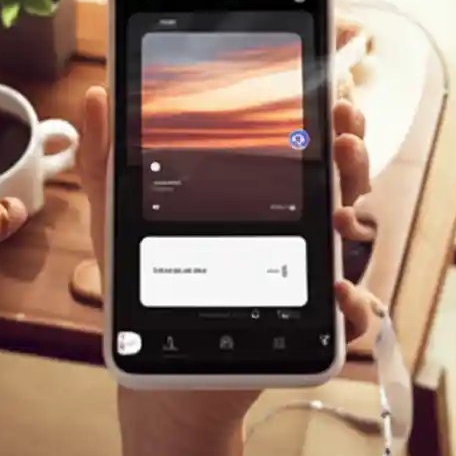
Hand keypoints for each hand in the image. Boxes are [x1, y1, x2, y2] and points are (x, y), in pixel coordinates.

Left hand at [77, 86, 383, 430]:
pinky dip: (357, 302)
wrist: (155, 365)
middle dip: (351, 151)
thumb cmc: (143, 285)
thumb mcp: (118, 217)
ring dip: (357, 213)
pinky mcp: (308, 325)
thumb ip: (105, 157)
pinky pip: (351, 314)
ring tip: (341, 209)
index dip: (319, 115)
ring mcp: (302, 274)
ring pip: (350, 235)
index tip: (330, 90)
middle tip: (343, 133)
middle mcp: (285, 227)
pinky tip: (338, 289)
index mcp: (250, 192)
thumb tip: (98, 93)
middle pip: (335, 179)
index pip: (296, 143)